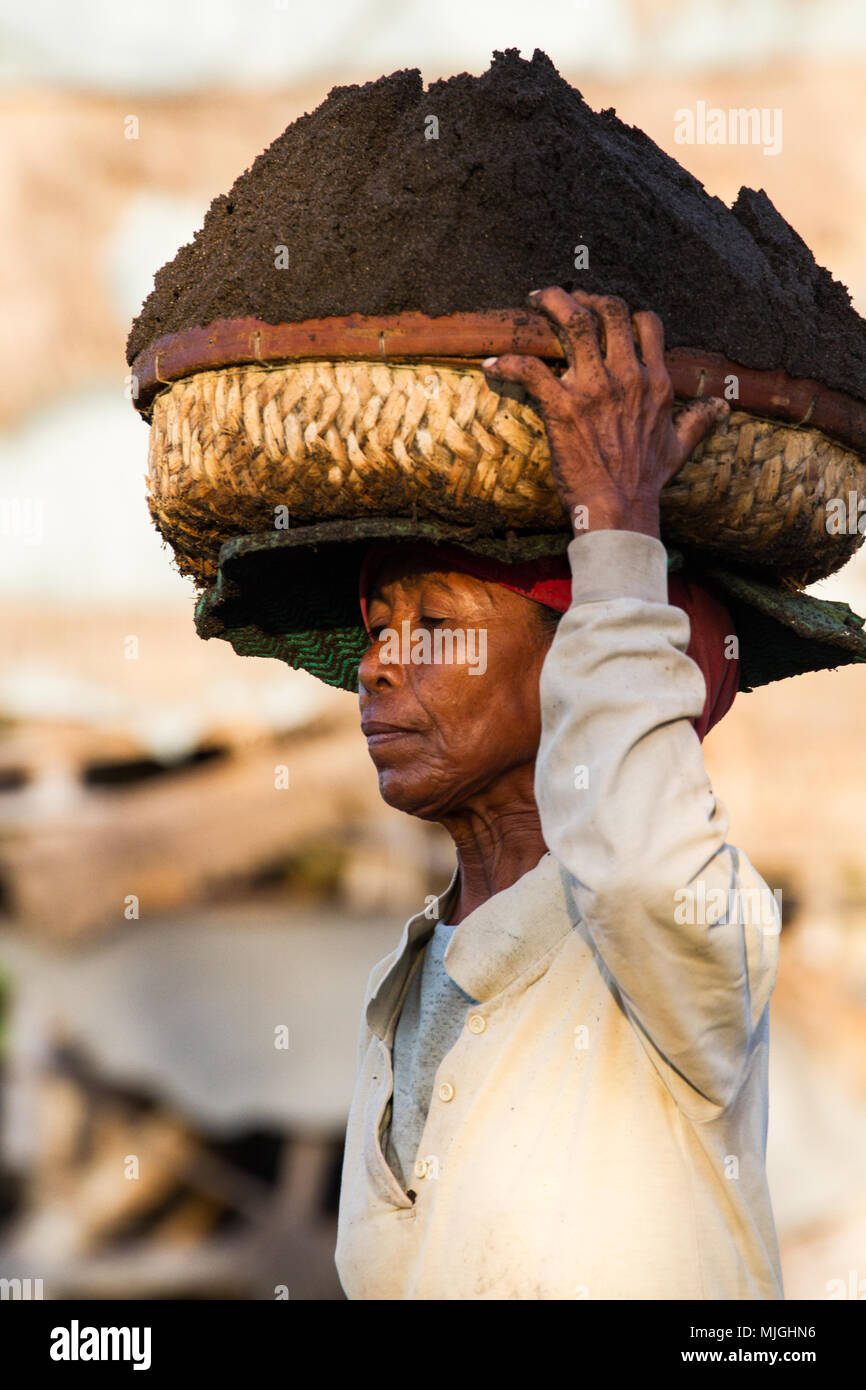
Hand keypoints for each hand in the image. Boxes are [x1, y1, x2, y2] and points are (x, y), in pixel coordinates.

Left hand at [483, 287, 728, 539]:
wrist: (619, 509)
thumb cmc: (646, 481)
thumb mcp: (680, 447)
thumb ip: (698, 420)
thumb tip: (721, 408)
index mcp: (654, 382)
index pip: (646, 324)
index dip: (623, 310)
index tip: (602, 311)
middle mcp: (627, 377)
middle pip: (608, 311)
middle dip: (583, 296)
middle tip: (562, 299)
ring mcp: (594, 389)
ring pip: (573, 323)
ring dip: (550, 304)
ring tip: (534, 300)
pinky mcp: (562, 407)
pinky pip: (531, 369)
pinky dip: (509, 362)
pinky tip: (494, 364)